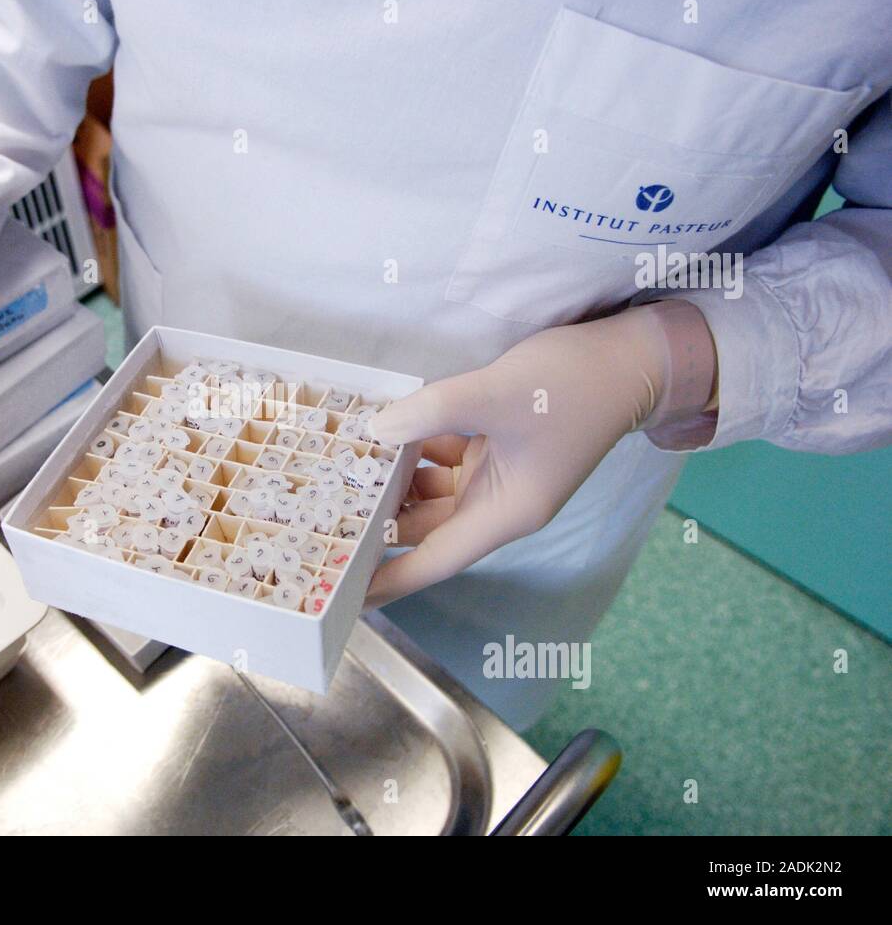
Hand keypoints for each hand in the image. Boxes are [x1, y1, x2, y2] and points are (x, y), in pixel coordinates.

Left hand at [365, 301, 715, 608]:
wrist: (630, 359)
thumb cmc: (574, 385)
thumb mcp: (497, 394)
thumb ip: (432, 411)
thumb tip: (377, 429)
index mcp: (504, 514)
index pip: (434, 561)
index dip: (388, 579)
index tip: (344, 594)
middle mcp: (498, 505)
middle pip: (426, 529)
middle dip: (378, 524)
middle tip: (323, 521)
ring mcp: (496, 477)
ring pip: (430, 493)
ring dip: (393, 482)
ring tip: (341, 472)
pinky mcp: (495, 448)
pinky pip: (442, 459)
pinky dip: (414, 449)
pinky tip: (381, 433)